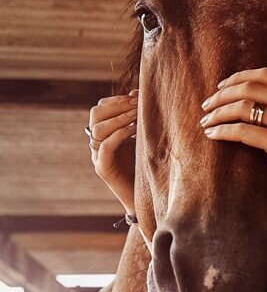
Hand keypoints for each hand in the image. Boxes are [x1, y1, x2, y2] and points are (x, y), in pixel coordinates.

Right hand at [87, 91, 137, 211]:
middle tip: (136, 103)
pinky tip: (134, 130)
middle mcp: (98, 144)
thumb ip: (138, 119)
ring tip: (137, 114)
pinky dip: (118, 134)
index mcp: (105, 135)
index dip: (116, 100)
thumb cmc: (148, 168)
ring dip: (118, 117)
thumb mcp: (143, 139)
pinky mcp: (104, 169)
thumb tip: (136, 93)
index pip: (100, 108)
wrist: (147, 198)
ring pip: (97, 129)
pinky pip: (106, 146)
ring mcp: (98, 157)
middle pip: (95, 114)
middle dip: (116, 105)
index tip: (136, 96)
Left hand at [199, 68, 266, 221]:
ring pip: (244, 106)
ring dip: (218, 112)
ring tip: (205, 122)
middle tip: (206, 106)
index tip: (221, 87)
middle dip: (223, 94)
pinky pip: (243, 130)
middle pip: (251, 87)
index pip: (266, 75)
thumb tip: (255, 109)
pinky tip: (212, 135)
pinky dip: (223, 130)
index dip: (239, 77)